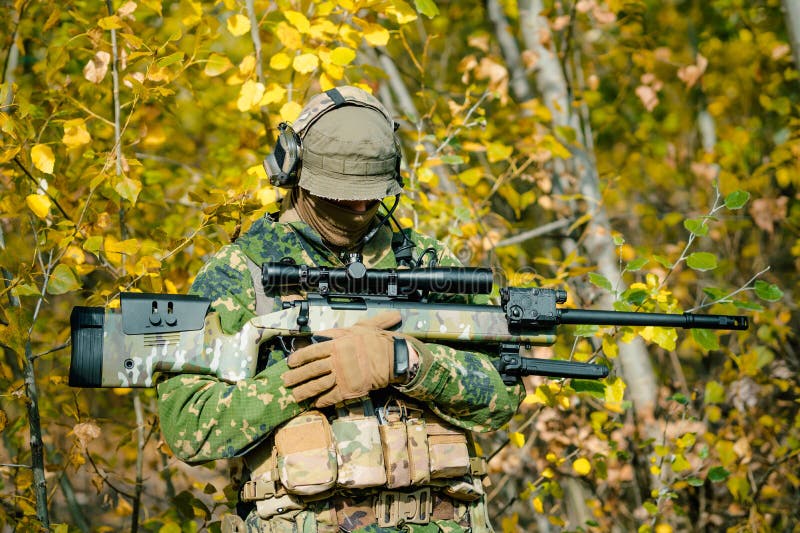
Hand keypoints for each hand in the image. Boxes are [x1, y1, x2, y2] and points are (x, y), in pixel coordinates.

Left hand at [282, 312, 402, 407]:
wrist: (393, 358)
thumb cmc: (376, 341)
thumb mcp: (359, 328)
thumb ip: (339, 331)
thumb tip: (320, 332)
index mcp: (337, 344)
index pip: (312, 351)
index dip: (299, 358)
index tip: (289, 363)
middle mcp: (336, 361)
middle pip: (311, 370)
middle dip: (296, 377)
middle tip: (285, 382)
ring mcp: (342, 376)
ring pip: (318, 385)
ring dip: (305, 391)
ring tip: (294, 396)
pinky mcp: (350, 389)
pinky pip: (332, 396)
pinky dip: (322, 400)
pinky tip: (314, 403)